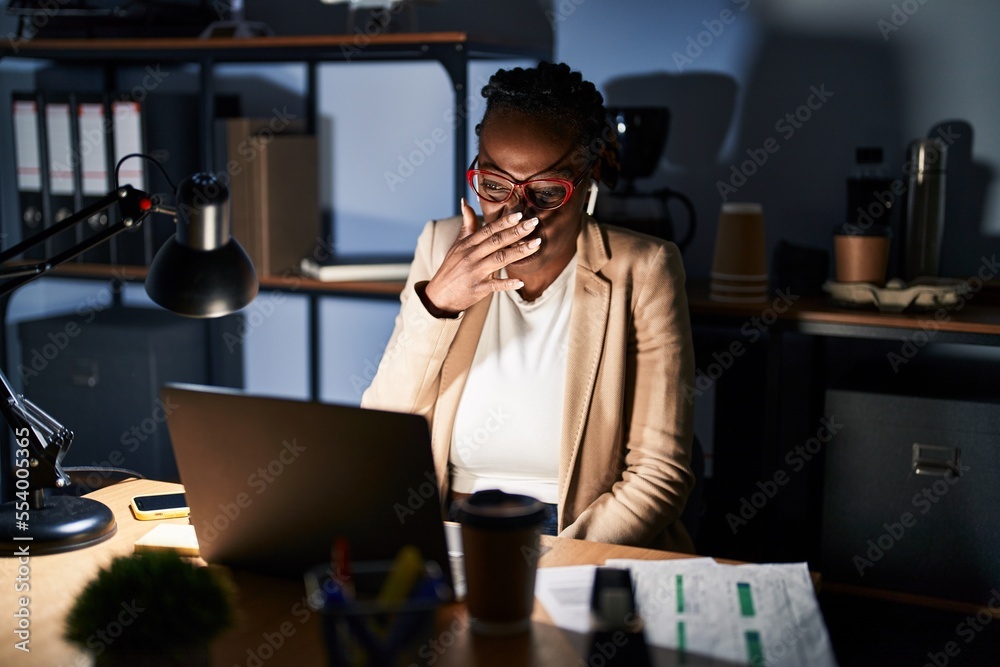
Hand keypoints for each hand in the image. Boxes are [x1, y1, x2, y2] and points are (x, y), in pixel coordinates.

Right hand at [421, 199, 540, 315]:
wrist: (439, 296)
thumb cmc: (451, 268)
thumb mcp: (457, 245)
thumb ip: (467, 225)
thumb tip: (465, 201)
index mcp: (468, 244)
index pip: (488, 230)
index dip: (504, 222)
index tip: (520, 214)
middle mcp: (471, 256)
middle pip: (497, 241)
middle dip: (517, 231)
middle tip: (534, 223)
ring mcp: (475, 273)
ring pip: (500, 259)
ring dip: (519, 251)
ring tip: (536, 244)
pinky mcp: (478, 289)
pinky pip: (495, 286)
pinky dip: (508, 284)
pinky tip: (521, 282)